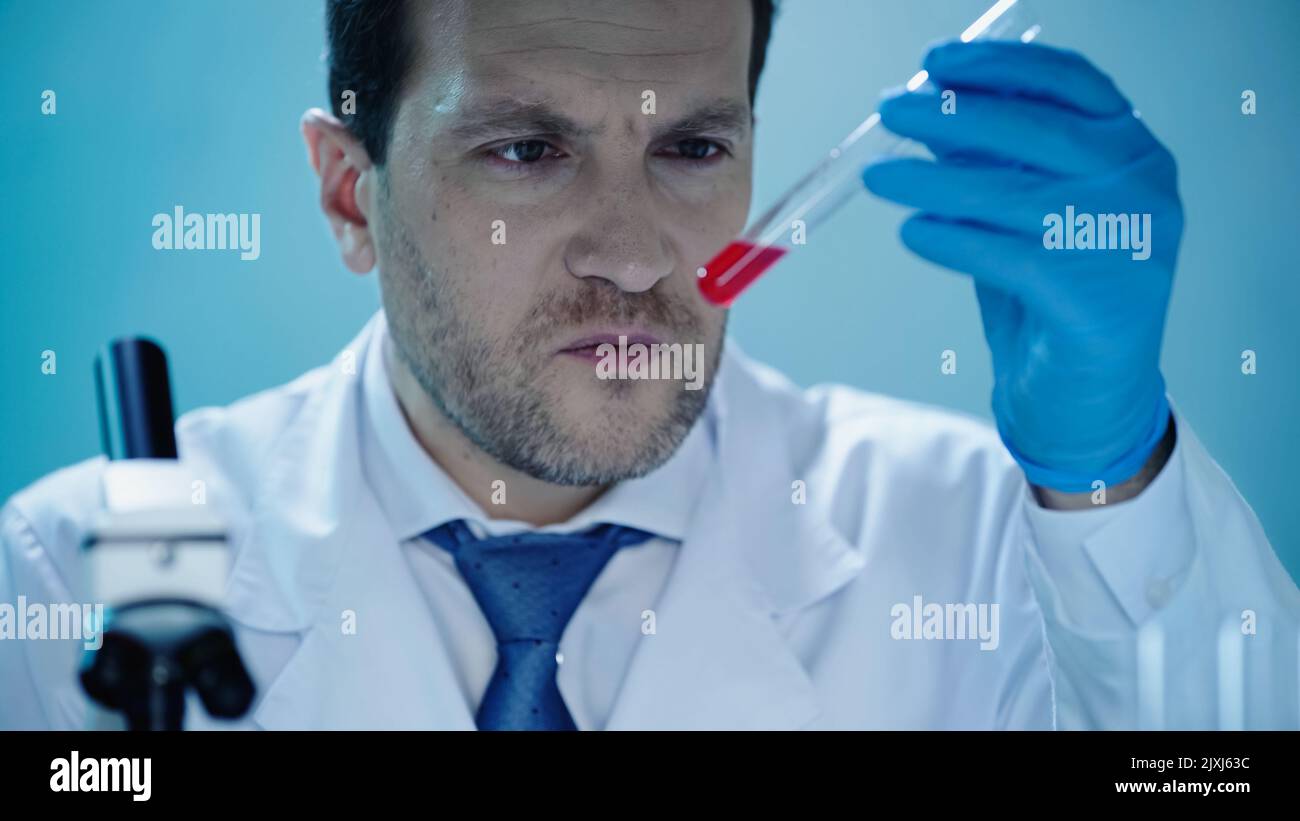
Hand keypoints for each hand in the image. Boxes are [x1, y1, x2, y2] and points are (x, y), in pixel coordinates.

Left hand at [862, 40, 1181, 491]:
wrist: (1087, 396)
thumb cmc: (1052, 295)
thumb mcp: (1024, 214)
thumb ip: (994, 163)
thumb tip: (933, 111)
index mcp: (1132, 149)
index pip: (1071, 83)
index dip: (1000, 66)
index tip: (936, 62)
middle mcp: (1142, 186)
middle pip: (1036, 130)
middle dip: (953, 114)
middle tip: (890, 109)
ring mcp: (1126, 242)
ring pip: (1011, 194)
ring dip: (933, 180)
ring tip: (879, 176)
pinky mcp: (1094, 299)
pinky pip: (1005, 256)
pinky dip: (951, 240)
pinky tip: (913, 234)